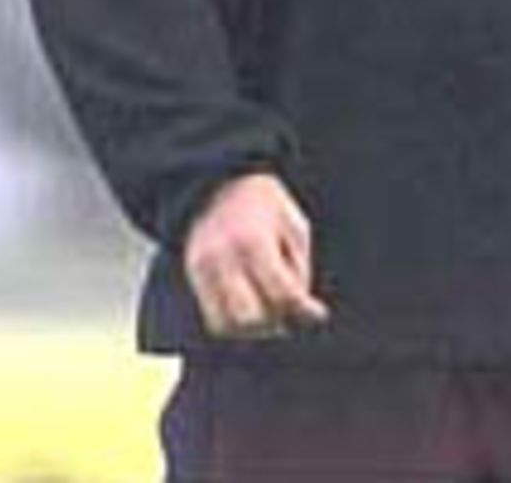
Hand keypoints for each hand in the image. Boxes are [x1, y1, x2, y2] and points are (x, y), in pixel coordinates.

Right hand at [183, 172, 330, 338]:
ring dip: (253, 329)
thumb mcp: (294, 225)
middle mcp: (225, 258)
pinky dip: (233, 323)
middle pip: (251, 318)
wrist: (220, 181)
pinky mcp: (193, 274)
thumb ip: (300, 269)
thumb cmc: (264, 203)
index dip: (304, 310)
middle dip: (275, 322)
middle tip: (290, 314)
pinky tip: (250, 308)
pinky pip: (212, 318)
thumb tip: (306, 312)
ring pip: (228, 325)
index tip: (316, 313)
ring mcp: (205, 268)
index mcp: (255, 242)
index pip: (281, 294)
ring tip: (269, 313)